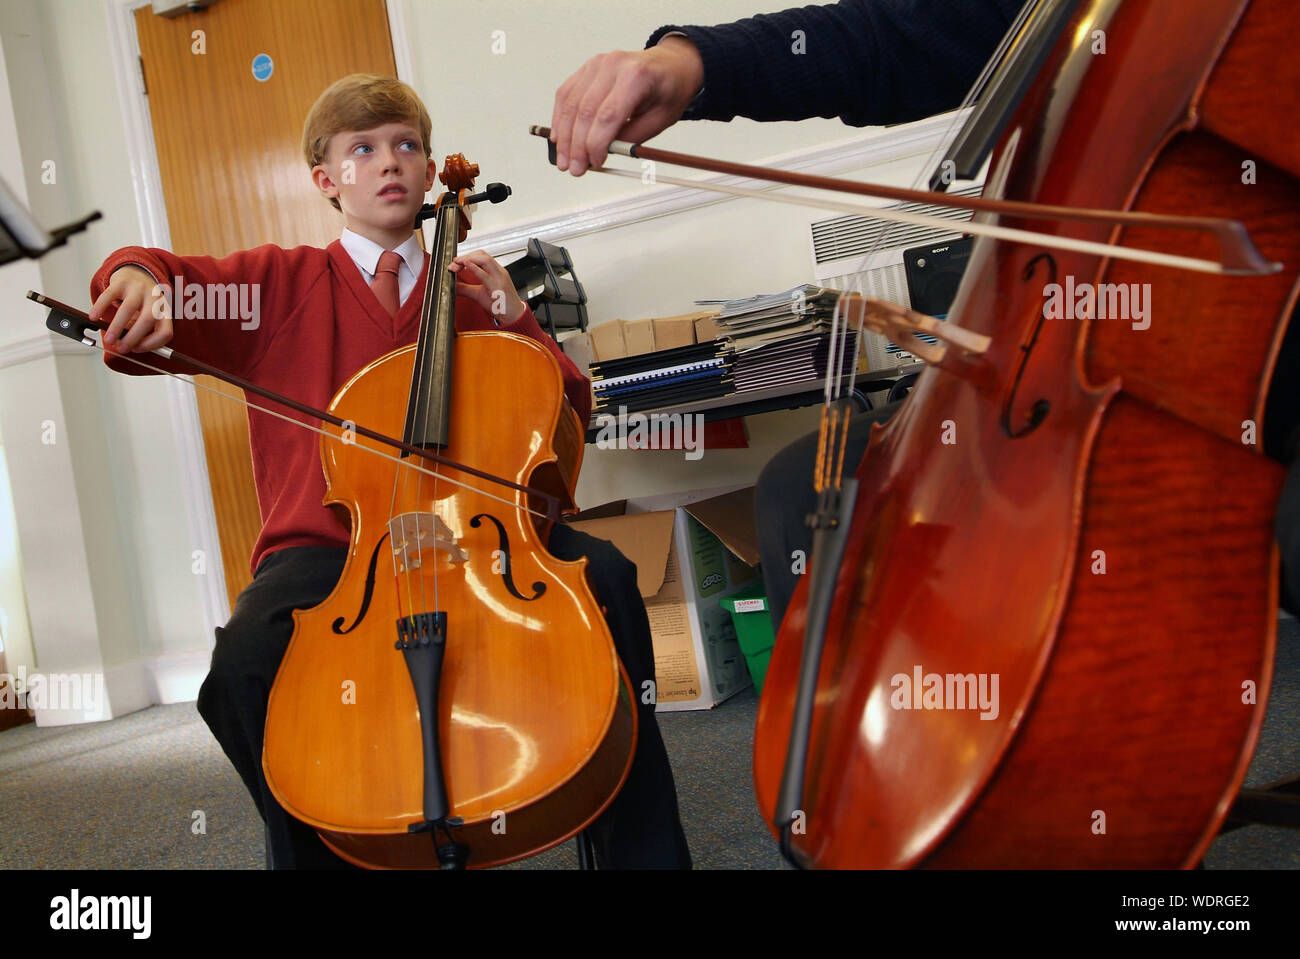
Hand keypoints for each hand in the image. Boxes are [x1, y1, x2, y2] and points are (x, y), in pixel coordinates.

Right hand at [89, 265, 173, 352]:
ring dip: (117, 327)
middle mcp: (154, 298)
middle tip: (121, 348)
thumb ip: (140, 331)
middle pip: (147, 319)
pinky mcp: (122, 282)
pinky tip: (94, 317)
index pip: (165, 331)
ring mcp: (138, 288)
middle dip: (133, 337)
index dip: (152, 344)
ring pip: (128, 308)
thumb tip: (125, 346)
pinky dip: (100, 308)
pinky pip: (109, 295)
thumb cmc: (142, 302)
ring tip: (109, 339)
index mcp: (164, 311)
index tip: (137, 349)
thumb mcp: (148, 316)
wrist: (136, 274)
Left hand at [449, 250, 524, 324]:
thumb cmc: (500, 305)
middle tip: (455, 262)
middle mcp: (498, 272)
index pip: (481, 256)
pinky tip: (467, 265)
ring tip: (458, 262)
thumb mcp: (479, 294)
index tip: (456, 262)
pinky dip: (475, 269)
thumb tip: (451, 285)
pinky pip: (486, 276)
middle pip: (482, 255)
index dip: (467, 256)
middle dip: (467, 255)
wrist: (514, 316)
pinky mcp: (498, 288)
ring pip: (485, 260)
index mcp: (495, 271)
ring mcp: (499, 278)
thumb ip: (465, 289)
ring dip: (469, 259)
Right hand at [550, 35, 703, 175]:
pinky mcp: (587, 68)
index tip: (594, 163)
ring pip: (571, 104)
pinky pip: (566, 94)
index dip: (596, 144)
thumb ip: (631, 138)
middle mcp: (613, 65)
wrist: (669, 65)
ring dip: (564, 136)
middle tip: (574, 168)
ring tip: (564, 159)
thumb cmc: (667, 90)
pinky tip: (559, 137)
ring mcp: (597, 64)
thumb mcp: (659, 120)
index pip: (608, 115)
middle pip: (585, 111)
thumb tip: (603, 155)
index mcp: (636, 76)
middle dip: (576, 145)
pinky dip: (560, 118)